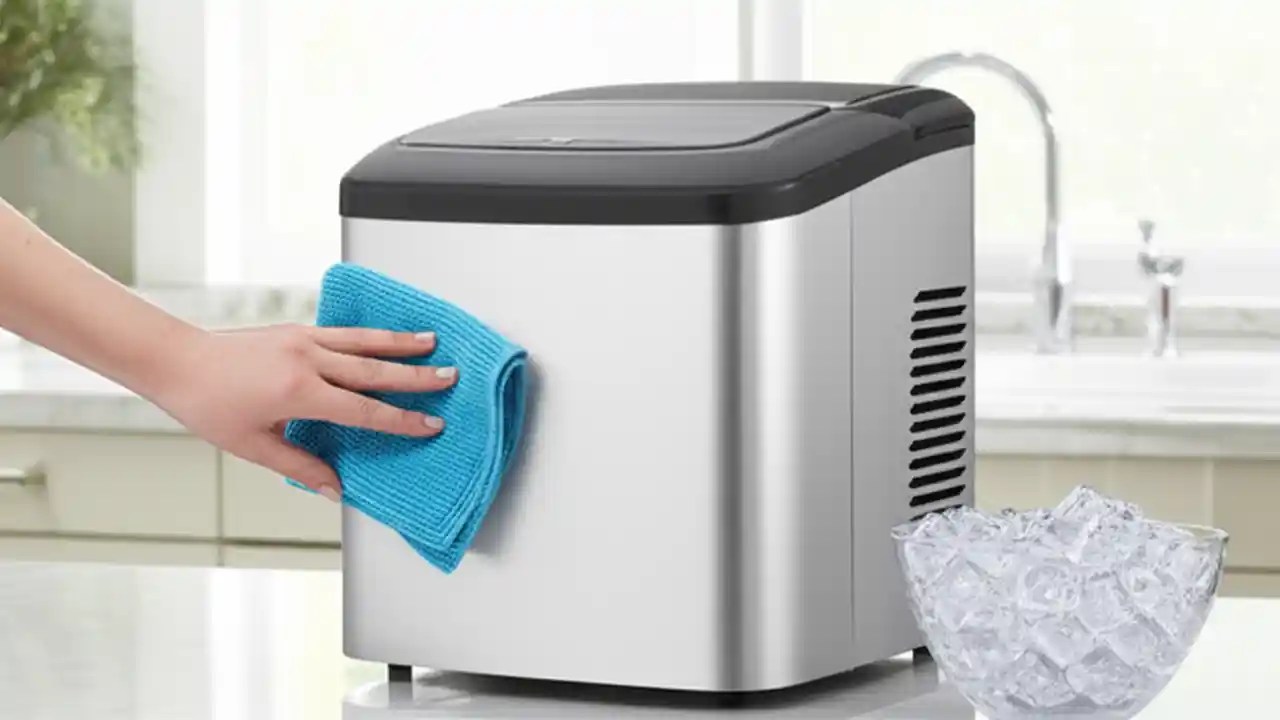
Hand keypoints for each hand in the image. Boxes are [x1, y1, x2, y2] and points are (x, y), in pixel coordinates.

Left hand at [149, 324, 456, 499]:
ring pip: (364, 342)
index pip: (363, 411)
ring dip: (401, 344)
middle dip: (416, 376)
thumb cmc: (208, 406)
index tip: (430, 424)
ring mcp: (302, 339)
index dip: (401, 420)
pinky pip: (345, 332)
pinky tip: (389, 335)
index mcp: (298, 393)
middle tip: (449, 378)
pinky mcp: (296, 329)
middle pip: (374, 371)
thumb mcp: (253, 447)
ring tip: (432, 343)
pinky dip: (372, 334)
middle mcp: (307, 360)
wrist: (176, 360)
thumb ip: (300, 466)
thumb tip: (337, 489)